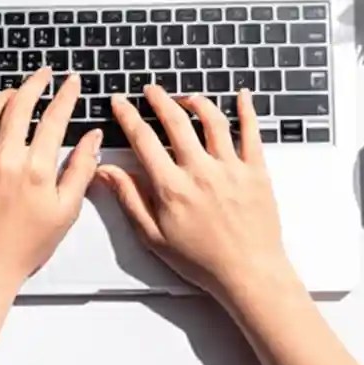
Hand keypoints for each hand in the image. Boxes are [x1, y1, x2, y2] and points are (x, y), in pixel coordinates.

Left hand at [0, 68, 102, 286]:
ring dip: (6, 93)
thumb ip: (82, 170)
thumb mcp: (65, 212)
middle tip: (43, 75)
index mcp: (35, 170)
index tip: (70, 83)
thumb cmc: (24, 246)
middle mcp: (4, 159)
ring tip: (16, 92)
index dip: (65, 94)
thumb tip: (93, 139)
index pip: (55, 118)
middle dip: (35, 83)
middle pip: (20, 104)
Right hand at [96, 86, 294, 300]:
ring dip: (196, 101)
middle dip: (159, 99)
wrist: (248, 274)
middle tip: (151, 90)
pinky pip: (252, 132)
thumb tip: (107, 173)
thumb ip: (130, 199)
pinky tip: (242, 96)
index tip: (121, 103)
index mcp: (172, 187)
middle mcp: (201, 171)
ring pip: (212, 120)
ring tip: (186, 97)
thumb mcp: (154, 237)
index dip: (128, 116)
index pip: (144, 140)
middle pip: (176, 121)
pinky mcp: (256, 171)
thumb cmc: (203, 261)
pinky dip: (247, 110)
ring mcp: (231, 168)